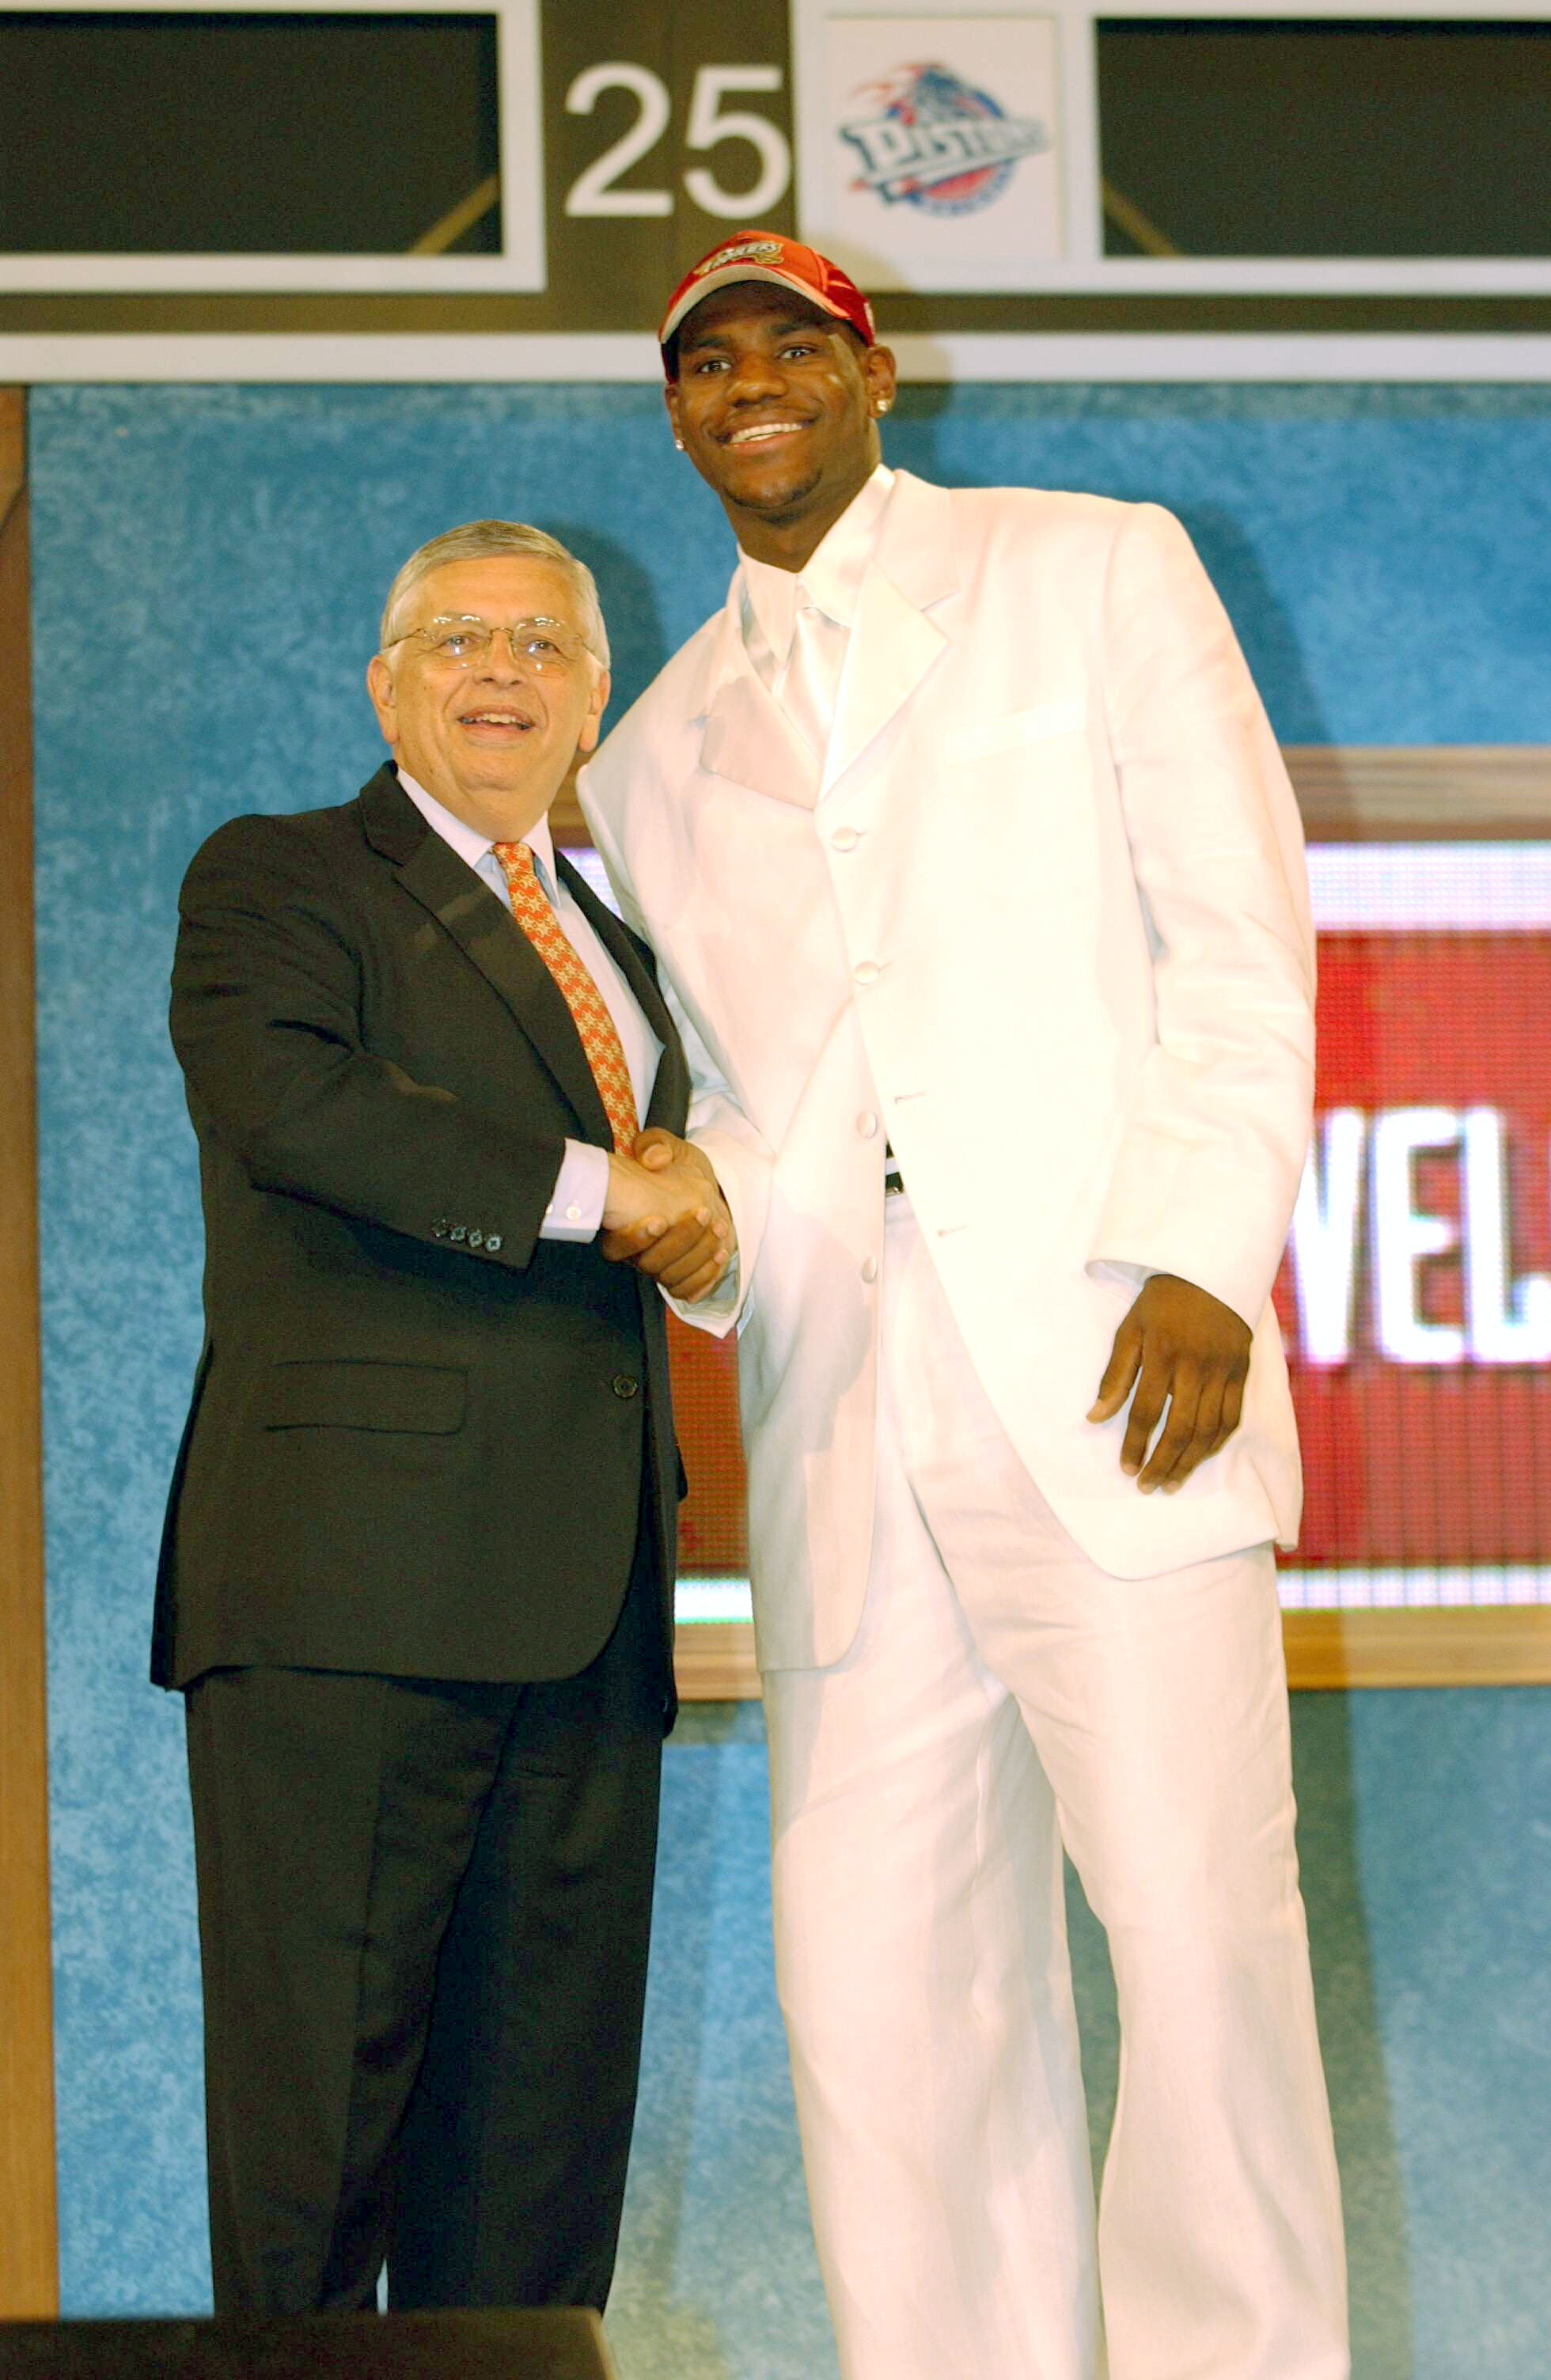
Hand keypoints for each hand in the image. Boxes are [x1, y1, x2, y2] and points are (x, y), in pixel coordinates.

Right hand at [600, 1129, 735, 1302]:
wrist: (691, 1179)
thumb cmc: (674, 1165)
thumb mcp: (662, 1144)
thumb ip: (654, 1144)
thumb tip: (653, 1160)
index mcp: (625, 1223)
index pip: (616, 1249)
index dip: (636, 1240)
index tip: (659, 1219)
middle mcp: (639, 1250)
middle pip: (651, 1266)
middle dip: (681, 1241)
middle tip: (705, 1214)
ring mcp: (660, 1264)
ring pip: (671, 1278)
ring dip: (697, 1257)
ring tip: (719, 1231)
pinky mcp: (682, 1274)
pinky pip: (687, 1291)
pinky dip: (704, 1280)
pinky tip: (719, 1257)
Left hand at [1087, 1273, 1251, 1493]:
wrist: (1213, 1272)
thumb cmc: (1162, 1302)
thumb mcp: (1130, 1330)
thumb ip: (1114, 1376)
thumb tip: (1095, 1417)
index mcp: (1162, 1355)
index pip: (1145, 1412)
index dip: (1135, 1445)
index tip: (1126, 1469)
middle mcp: (1196, 1368)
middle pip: (1180, 1429)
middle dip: (1162, 1464)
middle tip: (1147, 1487)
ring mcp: (1223, 1372)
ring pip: (1208, 1430)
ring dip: (1189, 1462)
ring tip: (1171, 1483)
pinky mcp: (1242, 1372)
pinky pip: (1232, 1418)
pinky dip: (1217, 1443)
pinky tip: (1201, 1457)